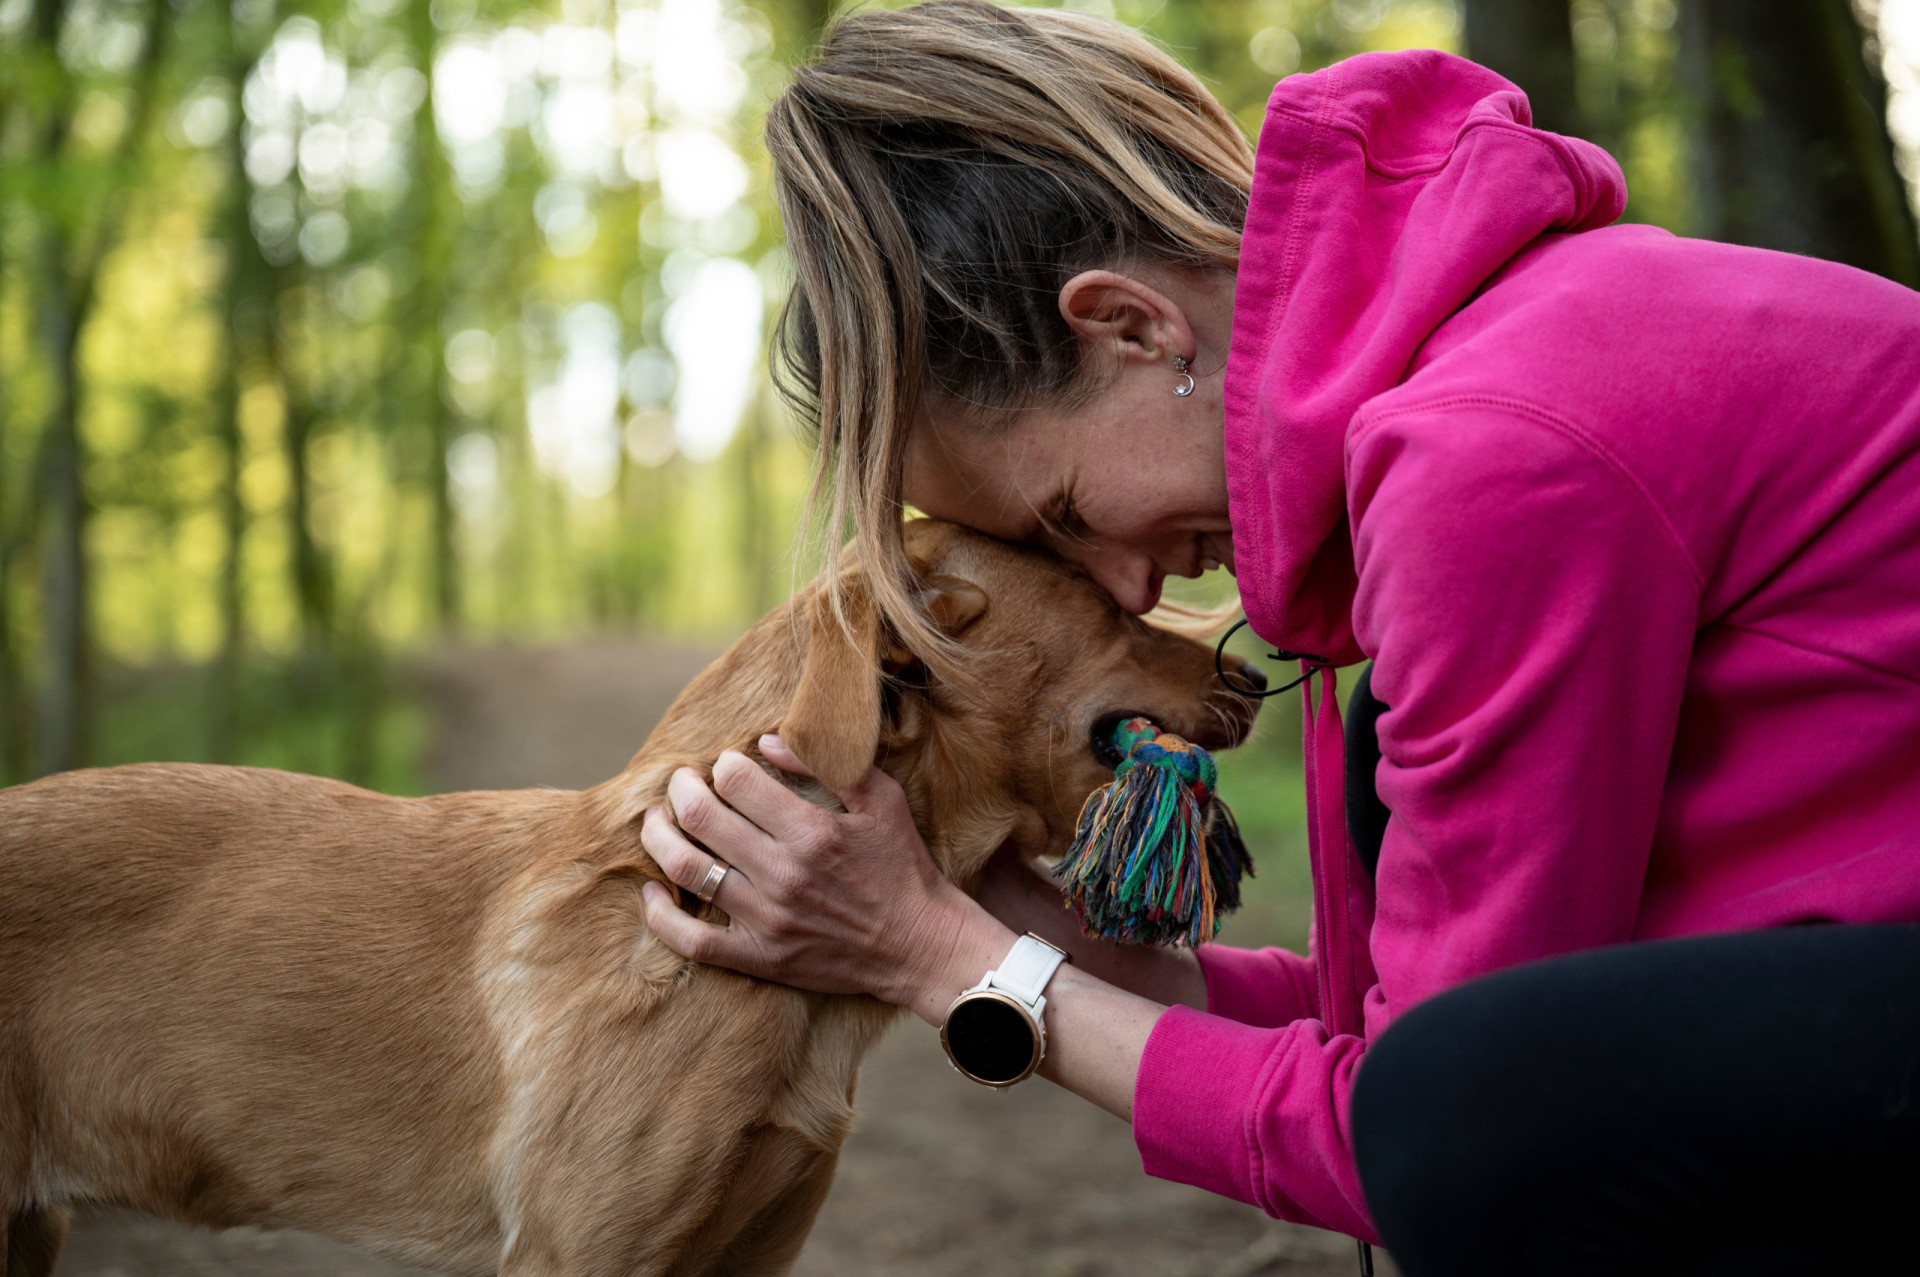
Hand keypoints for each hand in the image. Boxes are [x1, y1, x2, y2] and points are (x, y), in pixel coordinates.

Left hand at [638, 735, 1015, 1021]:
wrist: (919, 945)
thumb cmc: (902, 866)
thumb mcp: (881, 800)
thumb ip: (826, 765)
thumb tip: (767, 742)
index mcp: (812, 831)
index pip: (736, 781)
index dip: (722, 765)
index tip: (726, 765)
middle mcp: (784, 874)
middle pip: (702, 818)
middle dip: (682, 790)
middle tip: (682, 783)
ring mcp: (767, 919)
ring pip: (689, 870)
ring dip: (659, 838)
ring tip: (655, 820)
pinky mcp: (759, 956)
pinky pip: (692, 940)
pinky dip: (661, 915)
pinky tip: (652, 890)